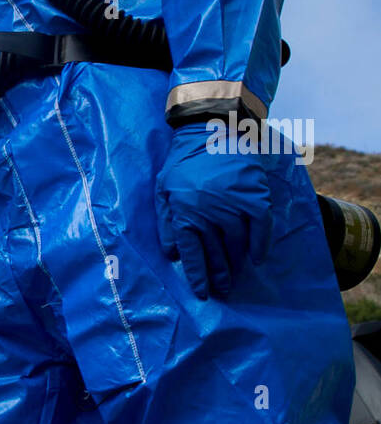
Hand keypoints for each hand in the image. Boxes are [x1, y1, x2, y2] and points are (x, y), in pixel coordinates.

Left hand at [156, 121, 273, 299]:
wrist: (212, 129)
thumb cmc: (182, 162)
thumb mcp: (163, 191)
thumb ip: (167, 224)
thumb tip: (172, 254)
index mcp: (185, 214)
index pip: (192, 254)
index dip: (198, 276)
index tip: (203, 294)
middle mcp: (209, 214)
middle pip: (215, 253)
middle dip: (219, 275)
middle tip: (223, 291)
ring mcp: (233, 206)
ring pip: (237, 243)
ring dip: (237, 263)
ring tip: (236, 277)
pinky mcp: (254, 196)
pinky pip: (261, 228)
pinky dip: (261, 244)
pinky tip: (258, 258)